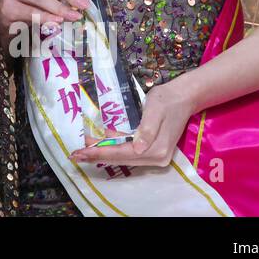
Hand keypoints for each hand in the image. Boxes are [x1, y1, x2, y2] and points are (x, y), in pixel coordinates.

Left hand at [69, 76, 195, 167]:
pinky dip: (113, 152)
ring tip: (83, 154)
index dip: (101, 153)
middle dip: (97, 157)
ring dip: (103, 156)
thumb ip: (147, 129)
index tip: (82, 152)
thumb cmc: (167, 100)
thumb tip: (137, 149)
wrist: (183, 98)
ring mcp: (157, 157)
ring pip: (124, 159)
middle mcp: (157, 157)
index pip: (123, 153)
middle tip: (75, 156)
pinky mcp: (154, 152)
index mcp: (157, 148)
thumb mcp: (155, 109)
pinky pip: (129, 155)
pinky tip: (100, 149)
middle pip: (122, 159)